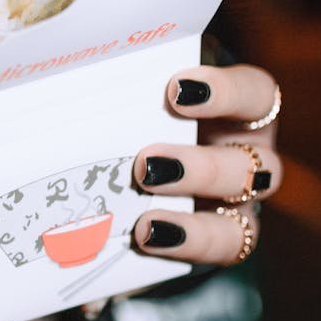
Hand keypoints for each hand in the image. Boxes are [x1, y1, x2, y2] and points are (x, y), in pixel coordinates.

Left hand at [131, 64, 281, 264]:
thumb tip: (65, 66)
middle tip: (146, 164)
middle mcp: (249, 159)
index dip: (226, 92)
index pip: (255, 94)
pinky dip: (183, 250)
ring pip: (243, 225)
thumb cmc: (142, 105)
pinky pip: (215, 255)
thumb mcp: (141, 87)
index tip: (176, 89)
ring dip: (197, 227)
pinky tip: (144, 240)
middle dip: (202, 169)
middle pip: (255, 168)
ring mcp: (236, 208)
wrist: (142, 160)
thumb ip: (126, 82)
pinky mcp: (217, 243)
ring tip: (144, 223)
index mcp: (240, 111)